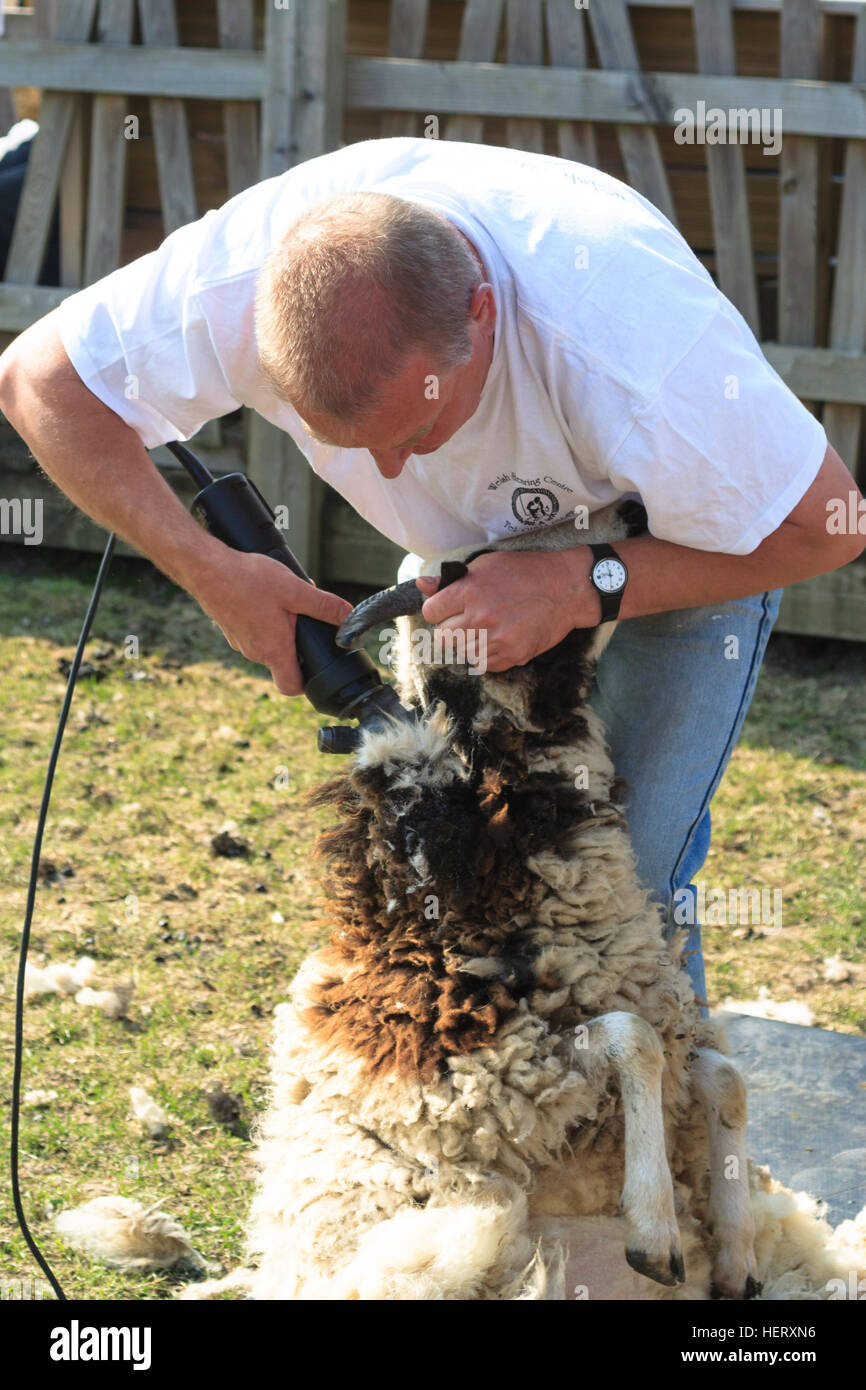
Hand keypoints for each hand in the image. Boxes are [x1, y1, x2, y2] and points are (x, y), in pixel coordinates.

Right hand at [189, 547, 352, 695]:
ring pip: (268, 644)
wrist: (205, 569)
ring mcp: (239, 642)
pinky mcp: (230, 629)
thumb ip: (324, 606)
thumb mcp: (295, 590)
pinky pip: (253, 632)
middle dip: (297, 643)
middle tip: (302, 616)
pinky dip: (263, 620)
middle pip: (283, 662)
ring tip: (282, 600)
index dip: (307, 684)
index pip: (292, 687)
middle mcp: (255, 652)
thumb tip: (348, 617)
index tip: (317, 668)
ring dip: (280, 629)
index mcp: (274, 650)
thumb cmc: (246, 580)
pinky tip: (263, 596)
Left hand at [415, 549, 598, 671]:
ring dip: (469, 643)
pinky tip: (498, 639)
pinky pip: (483, 665)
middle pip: (443, 637)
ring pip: (462, 653)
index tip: (447, 608)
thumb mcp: (485, 565)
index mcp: (468, 591)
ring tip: (486, 628)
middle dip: (451, 629)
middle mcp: (479, 617)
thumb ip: (451, 579)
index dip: (438, 609)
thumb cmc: (524, 572)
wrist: (565, 589)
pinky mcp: (511, 656)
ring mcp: (495, 639)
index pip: (431, 612)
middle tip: (467, 620)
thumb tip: (421, 585)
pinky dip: (486, 655)